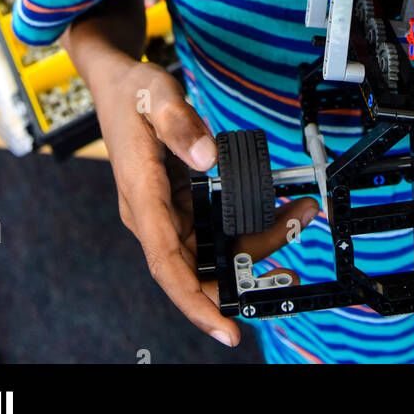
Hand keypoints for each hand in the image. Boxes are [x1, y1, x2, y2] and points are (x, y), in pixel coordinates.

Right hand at [92, 57, 318, 345]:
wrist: (117, 86)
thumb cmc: (132, 94)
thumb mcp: (156, 97)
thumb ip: (180, 126)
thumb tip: (207, 158)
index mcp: (141, 195)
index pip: (166, 263)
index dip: (195, 301)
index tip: (226, 327)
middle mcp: (151, 214)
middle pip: (198, 262)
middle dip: (244, 267)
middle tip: (290, 258)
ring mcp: (164, 211)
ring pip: (210, 246)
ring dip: (252, 241)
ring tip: (296, 217)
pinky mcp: (177, 203)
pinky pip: (212, 226)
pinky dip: (242, 224)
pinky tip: (274, 212)